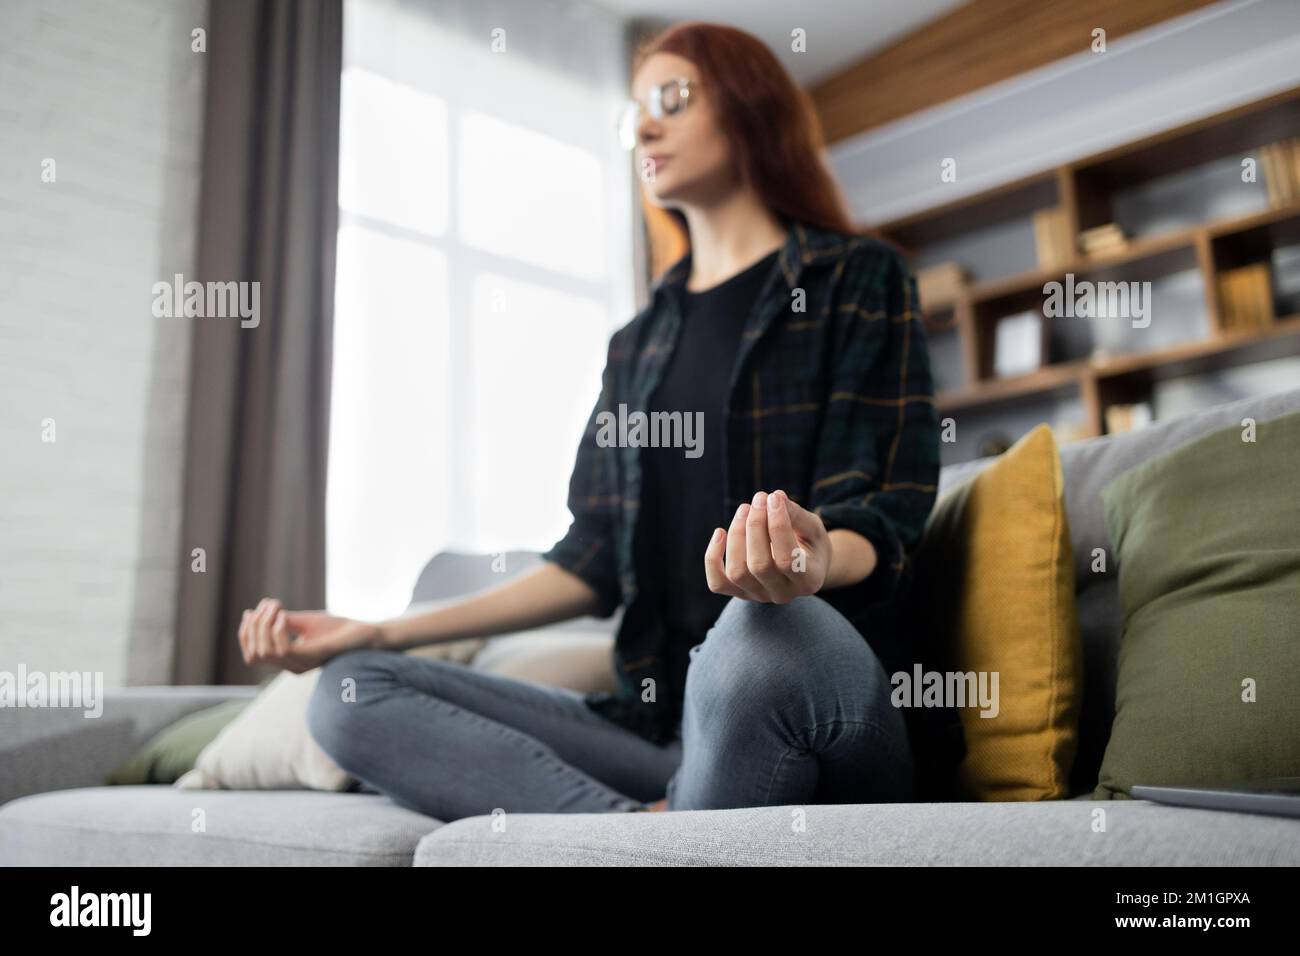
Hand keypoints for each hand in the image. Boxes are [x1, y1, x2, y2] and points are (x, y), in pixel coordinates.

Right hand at [238, 598, 381, 672]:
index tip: (250, 612)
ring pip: (264, 653)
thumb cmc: (337, 628)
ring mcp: (301, 664)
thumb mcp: (303, 622)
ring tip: (274, 607)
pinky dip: (277, 629)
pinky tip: (283, 614)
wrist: (363, 633)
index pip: (253, 656)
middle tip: (265, 606)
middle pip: (254, 654)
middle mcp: (292, 666)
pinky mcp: (311, 657)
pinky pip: (282, 650)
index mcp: (288, 660)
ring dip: (263, 626)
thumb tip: (255, 614)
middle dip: (253, 628)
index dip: (245, 635)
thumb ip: (281, 621)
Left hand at [704, 489, 830, 602]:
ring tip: (745, 508)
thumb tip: (776, 497)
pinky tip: (720, 532)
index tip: (774, 498)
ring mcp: (759, 596)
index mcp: (807, 581)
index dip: (778, 526)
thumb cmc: (810, 543)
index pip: (787, 559)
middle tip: (759, 499)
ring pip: (737, 572)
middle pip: (759, 566)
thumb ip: (797, 515)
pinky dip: (712, 557)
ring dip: (737, 535)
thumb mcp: (813, 528)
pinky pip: (717, 582)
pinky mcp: (739, 593)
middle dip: (755, 527)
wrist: (804, 566)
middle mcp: (783, 594)